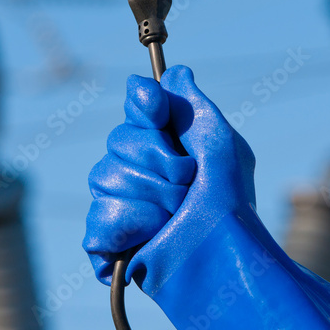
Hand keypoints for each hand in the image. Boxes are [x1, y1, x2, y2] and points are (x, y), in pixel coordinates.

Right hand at [83, 65, 256, 292]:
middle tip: (189, 186)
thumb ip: (192, 104)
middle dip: (160, 163)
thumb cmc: (231, 203)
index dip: (146, 107)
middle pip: (118, 140)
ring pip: (106, 178)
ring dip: (152, 198)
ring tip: (175, 218)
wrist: (226, 257)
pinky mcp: (108, 242)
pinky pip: (98, 220)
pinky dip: (128, 228)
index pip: (137, 107)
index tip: (159, 113)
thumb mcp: (219, 142)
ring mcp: (120, 204)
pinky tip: (150, 238)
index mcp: (165, 143)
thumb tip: (176, 72)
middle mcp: (137, 169)